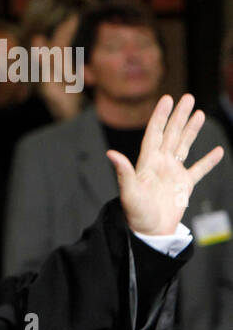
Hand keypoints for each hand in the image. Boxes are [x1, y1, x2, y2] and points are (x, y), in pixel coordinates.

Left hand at [107, 94, 224, 235]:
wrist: (149, 232)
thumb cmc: (135, 214)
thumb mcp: (128, 192)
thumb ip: (123, 172)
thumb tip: (111, 153)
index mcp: (147, 162)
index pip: (155, 133)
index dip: (161, 116)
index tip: (167, 98)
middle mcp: (160, 164)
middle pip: (171, 134)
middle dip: (179, 116)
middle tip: (188, 97)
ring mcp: (173, 173)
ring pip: (184, 146)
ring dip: (191, 130)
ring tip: (199, 113)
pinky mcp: (184, 185)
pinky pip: (199, 169)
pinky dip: (208, 161)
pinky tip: (217, 151)